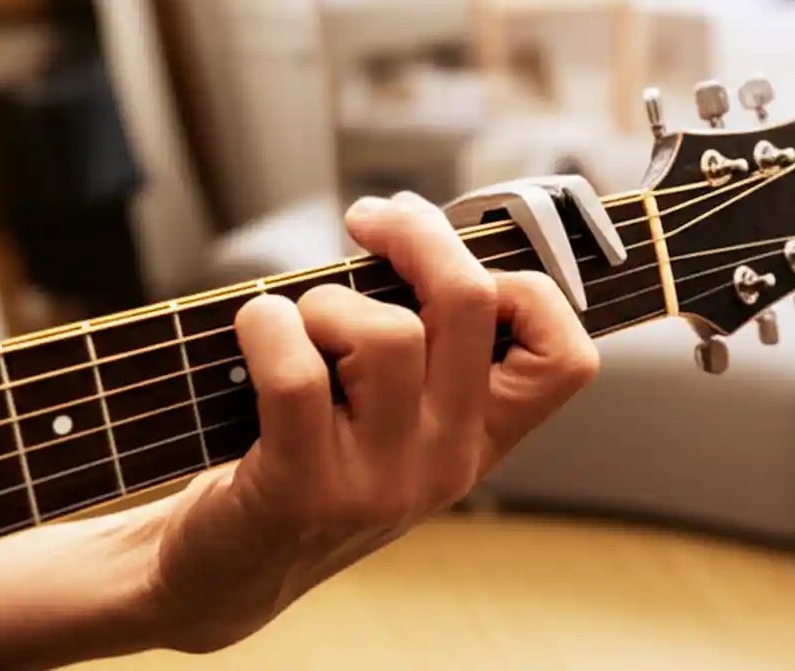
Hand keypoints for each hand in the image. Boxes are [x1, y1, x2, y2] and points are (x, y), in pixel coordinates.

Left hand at [145, 192, 599, 651]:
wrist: (228, 575)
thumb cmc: (307, 462)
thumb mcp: (393, 418)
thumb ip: (422, 343)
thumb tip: (412, 227)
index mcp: (482, 437)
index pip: (566, 359)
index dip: (527, 287)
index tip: (462, 259)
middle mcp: (446, 460)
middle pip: (471, 304)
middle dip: (419, 234)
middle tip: (374, 220)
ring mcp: (381, 480)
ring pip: (384, 332)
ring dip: (325, 302)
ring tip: (298, 326)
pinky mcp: (303, 489)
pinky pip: (296, 370)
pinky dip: (266, 325)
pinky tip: (255, 333)